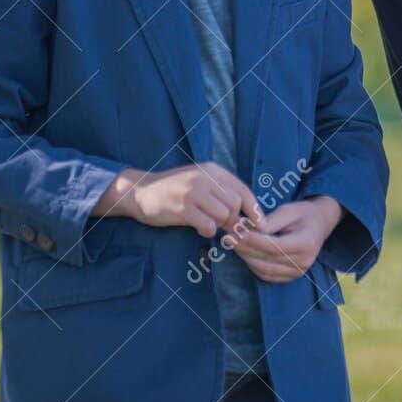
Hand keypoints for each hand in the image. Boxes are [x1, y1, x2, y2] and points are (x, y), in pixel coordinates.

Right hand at [93, 162, 262, 238]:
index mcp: (212, 170)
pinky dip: (207, 231)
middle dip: (233, 219)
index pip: (243, 189)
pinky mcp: (183, 208)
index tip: (260, 224)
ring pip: (224, 215)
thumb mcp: (200, 183)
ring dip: (219, 225)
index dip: (255, 209)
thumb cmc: (175, 190)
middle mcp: (205, 178)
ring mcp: (193, 192)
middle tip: (224, 226)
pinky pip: (208, 225)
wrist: (141, 191)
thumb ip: (221, 195)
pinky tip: (197, 227)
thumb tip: (245, 219)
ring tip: (207, 223)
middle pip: (236, 204)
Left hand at [225, 196, 342, 282]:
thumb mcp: (290, 209)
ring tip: (232, 243)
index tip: (235, 232)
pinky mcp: (290, 277)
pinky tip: (244, 252)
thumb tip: (252, 230)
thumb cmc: (304, 213)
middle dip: (245, 248)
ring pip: (264, 269)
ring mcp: (298, 272)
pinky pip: (267, 275)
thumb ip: (271, 220)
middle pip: (267, 259)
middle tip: (228, 237)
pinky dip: (253, 265)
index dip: (253, 240)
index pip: (274, 245)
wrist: (320, 224)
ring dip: (246, 257)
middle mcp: (304, 261)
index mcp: (306, 242)